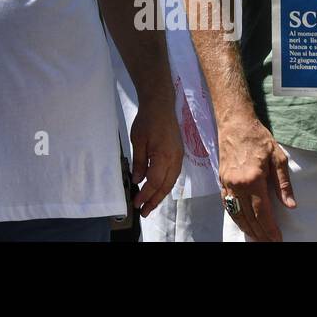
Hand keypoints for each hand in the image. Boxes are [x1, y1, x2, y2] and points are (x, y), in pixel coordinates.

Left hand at [128, 93, 183, 217]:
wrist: (160, 104)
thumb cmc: (147, 120)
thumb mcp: (138, 141)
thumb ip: (139, 162)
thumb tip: (137, 180)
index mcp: (163, 156)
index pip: (154, 182)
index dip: (145, 195)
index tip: (136, 203)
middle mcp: (175, 159)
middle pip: (165, 186)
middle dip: (154, 200)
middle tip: (144, 211)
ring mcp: (179, 157)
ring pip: (171, 182)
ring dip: (161, 194)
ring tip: (150, 204)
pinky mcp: (179, 154)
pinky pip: (173, 175)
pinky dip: (165, 184)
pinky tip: (158, 189)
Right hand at [217, 113, 294, 241]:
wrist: (235, 123)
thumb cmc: (258, 138)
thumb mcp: (278, 157)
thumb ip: (284, 184)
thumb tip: (291, 206)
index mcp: (253, 179)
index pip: (262, 212)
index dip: (270, 228)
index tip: (278, 238)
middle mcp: (237, 184)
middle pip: (248, 216)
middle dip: (260, 232)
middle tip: (269, 242)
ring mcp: (227, 182)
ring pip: (236, 213)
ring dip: (247, 228)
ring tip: (257, 238)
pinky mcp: (222, 179)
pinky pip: (227, 204)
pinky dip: (235, 216)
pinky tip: (242, 223)